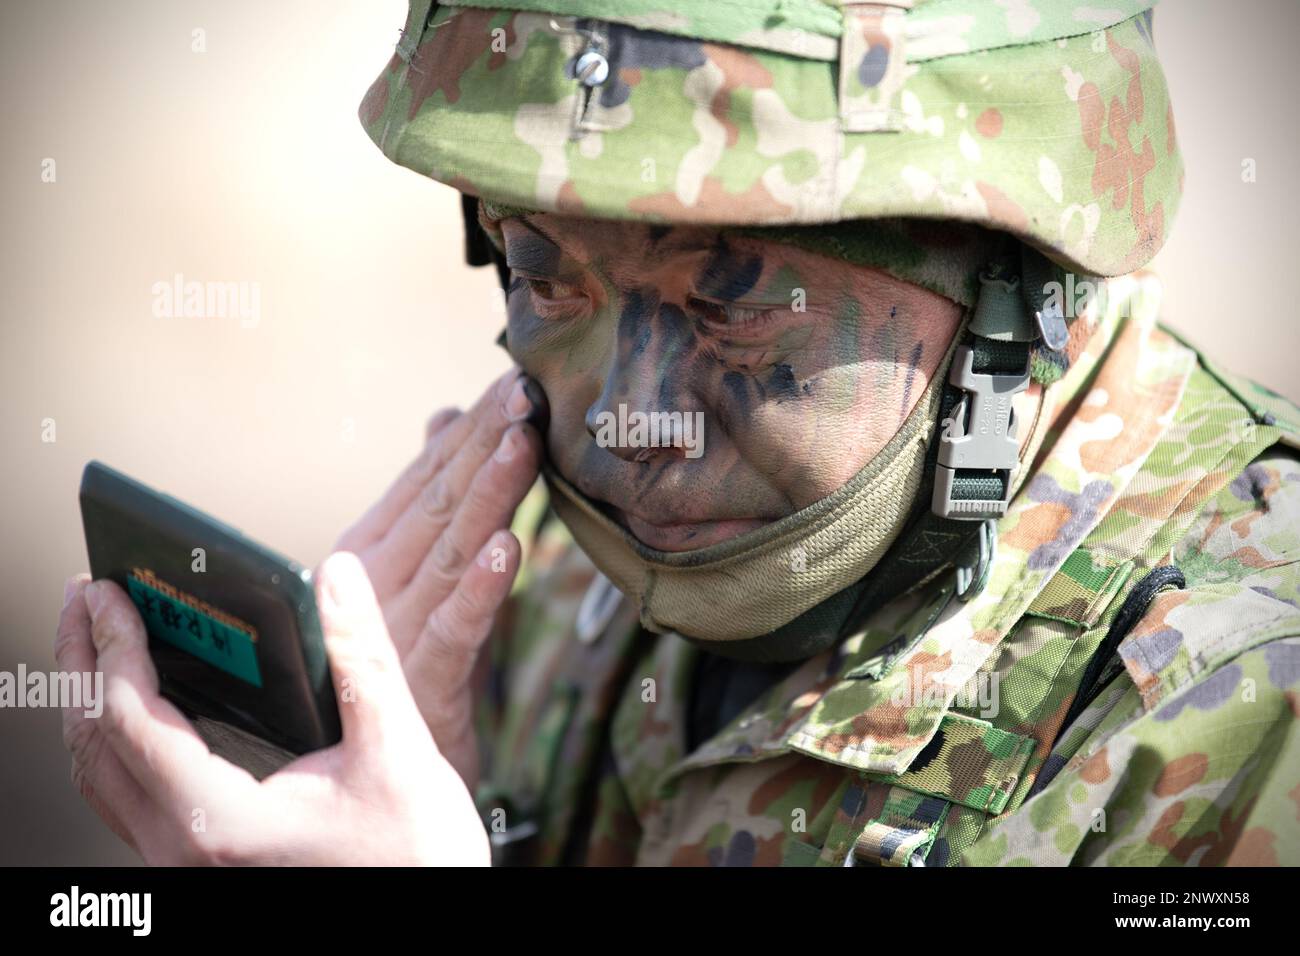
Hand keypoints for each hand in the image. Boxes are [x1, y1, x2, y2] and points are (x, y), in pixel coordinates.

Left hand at [57, 553, 489, 864]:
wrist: (430, 912)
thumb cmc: (416, 853)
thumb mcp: (397, 748)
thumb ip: (363, 658)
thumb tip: (339, 575)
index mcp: (222, 822)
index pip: (133, 719)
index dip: (115, 646)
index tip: (109, 591)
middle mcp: (186, 851)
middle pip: (97, 744)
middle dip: (82, 662)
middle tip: (85, 595)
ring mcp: (186, 864)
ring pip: (104, 775)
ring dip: (94, 700)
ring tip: (101, 638)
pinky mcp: (202, 863)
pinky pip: (130, 796)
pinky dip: (121, 738)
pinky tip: (147, 702)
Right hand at [334, 367, 546, 792]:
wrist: (386, 769)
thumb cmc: (403, 656)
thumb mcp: (416, 569)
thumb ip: (428, 495)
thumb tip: (444, 417)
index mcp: (373, 550)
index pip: (427, 477)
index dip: (473, 428)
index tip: (516, 377)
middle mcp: (376, 581)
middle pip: (441, 502)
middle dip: (486, 443)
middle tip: (526, 389)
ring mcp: (393, 629)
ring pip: (451, 553)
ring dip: (487, 495)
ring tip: (522, 442)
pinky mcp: (422, 682)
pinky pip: (456, 630)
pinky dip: (481, 589)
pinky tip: (508, 549)